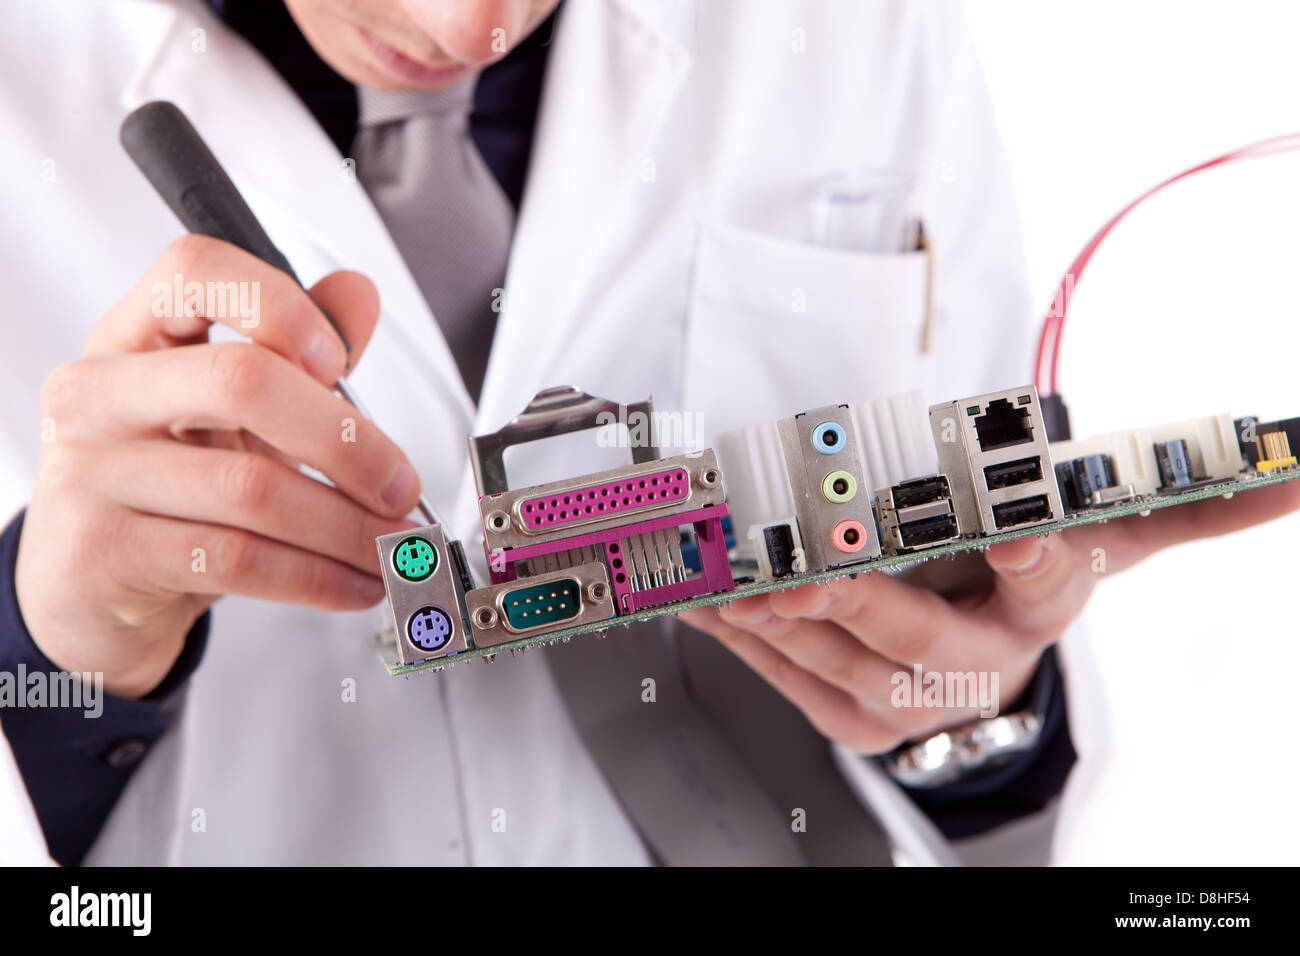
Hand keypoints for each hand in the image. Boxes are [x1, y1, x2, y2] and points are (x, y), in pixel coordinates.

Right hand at [15, 236, 422, 697]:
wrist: (88, 583)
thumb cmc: (169, 483)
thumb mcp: (230, 411)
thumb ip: (299, 348)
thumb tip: (358, 294)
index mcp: (132, 336)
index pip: (197, 272)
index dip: (279, 305)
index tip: (337, 361)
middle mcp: (99, 392)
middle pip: (242, 382)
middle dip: (347, 440)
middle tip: (400, 485)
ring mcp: (90, 473)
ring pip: (252, 489)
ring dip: (347, 527)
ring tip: (396, 547)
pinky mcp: (103, 552)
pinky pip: (236, 559)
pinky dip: (317, 576)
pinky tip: (357, 582)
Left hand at [680, 481, 1299, 753]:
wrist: (978, 650)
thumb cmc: (1023, 572)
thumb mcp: (1094, 534)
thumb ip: (1176, 505)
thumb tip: (1295, 474)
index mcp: (1042, 606)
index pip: (1052, 582)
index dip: (1034, 554)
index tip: (1017, 525)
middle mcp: (984, 664)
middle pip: (924, 638)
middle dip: (862, 602)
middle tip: (807, 569)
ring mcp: (917, 703)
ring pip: (846, 669)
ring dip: (784, 627)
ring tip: (736, 584)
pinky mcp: (858, 722)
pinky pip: (796, 690)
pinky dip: (750, 648)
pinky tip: (714, 607)